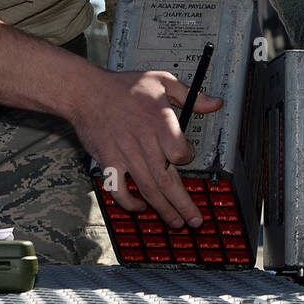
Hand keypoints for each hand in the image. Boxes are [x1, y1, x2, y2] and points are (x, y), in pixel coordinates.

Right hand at [69, 67, 221, 227]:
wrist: (87, 91)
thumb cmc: (125, 86)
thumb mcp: (162, 81)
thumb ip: (191, 96)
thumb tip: (215, 104)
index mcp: (159, 121)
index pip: (180, 152)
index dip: (187, 158)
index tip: (187, 157)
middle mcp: (143, 141)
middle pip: (167, 180)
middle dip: (183, 204)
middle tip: (195, 221)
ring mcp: (124, 153)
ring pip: (147, 188)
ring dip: (162, 209)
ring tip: (175, 222)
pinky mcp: (108, 161)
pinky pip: (118, 189)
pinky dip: (128, 202)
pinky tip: (140, 207)